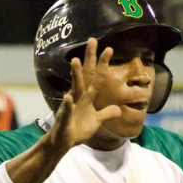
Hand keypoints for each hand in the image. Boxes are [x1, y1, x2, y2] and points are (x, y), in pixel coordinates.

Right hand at [48, 38, 120, 152]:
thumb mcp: (96, 121)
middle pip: (85, 74)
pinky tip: (68, 97)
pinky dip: (67, 104)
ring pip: (73, 88)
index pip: (96, 76)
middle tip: (92, 41)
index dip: (102, 64)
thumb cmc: (78, 128)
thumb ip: (106, 113)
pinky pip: (66, 110)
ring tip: (75, 60)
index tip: (109, 49)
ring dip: (74, 75)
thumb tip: (118, 109)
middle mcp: (77, 97)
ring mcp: (70, 106)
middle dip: (89, 59)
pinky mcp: (65, 119)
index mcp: (86, 96)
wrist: (64, 142)